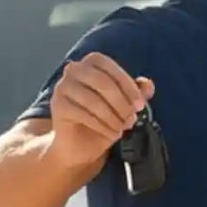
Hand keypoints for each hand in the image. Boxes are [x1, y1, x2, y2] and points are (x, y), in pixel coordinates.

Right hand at [47, 52, 154, 166]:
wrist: (80, 144)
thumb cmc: (103, 119)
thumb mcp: (125, 105)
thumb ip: (137, 92)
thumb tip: (148, 84)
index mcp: (92, 62)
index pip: (110, 67)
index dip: (128, 86)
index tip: (140, 105)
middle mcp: (74, 69)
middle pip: (102, 82)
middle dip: (121, 103)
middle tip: (131, 119)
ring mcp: (63, 87)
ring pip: (92, 99)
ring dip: (112, 117)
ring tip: (122, 128)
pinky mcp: (57, 105)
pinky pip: (82, 114)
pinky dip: (101, 125)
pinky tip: (111, 133)